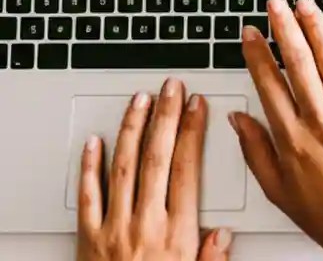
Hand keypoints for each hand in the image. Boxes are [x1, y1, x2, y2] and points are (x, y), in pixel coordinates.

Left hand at [77, 79, 232, 260]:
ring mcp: (114, 228)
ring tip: (139, 102)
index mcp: (177, 234)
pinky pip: (87, 195)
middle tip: (171, 89)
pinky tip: (94, 143)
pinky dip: (89, 166)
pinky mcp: (88, 238)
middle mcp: (145, 224)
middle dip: (165, 117)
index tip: (197, 107)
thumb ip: (212, 259)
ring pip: (123, 167)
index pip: (188, 169)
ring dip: (132, 129)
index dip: (193, 132)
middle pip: (156, 158)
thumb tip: (225, 234)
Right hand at [230, 0, 322, 260]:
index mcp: (291, 140)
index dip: (257, 54)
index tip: (251, 33)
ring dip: (319, 29)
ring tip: (307, 7)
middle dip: (285, 28)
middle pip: (299, 64)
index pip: (268, 83)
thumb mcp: (278, 190)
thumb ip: (255, 151)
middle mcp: (321, 124)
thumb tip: (238, 118)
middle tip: (276, 5)